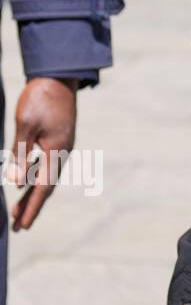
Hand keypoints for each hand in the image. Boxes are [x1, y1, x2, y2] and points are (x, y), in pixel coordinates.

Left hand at [5, 77, 76, 231]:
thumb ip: (20, 154)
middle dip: (31, 207)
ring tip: (16, 210)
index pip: (43, 187)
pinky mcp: (58, 138)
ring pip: (46, 176)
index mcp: (57, 150)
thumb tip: (14, 182)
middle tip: (18, 228)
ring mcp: (62, 145)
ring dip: (31, 194)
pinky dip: (34, 177)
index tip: (22, 227)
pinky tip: (23, 180)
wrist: (58, 76)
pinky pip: (46, 165)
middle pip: (46, 186)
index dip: (31, 208)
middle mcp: (63, 152)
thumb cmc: (40, 99)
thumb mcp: (25, 126)